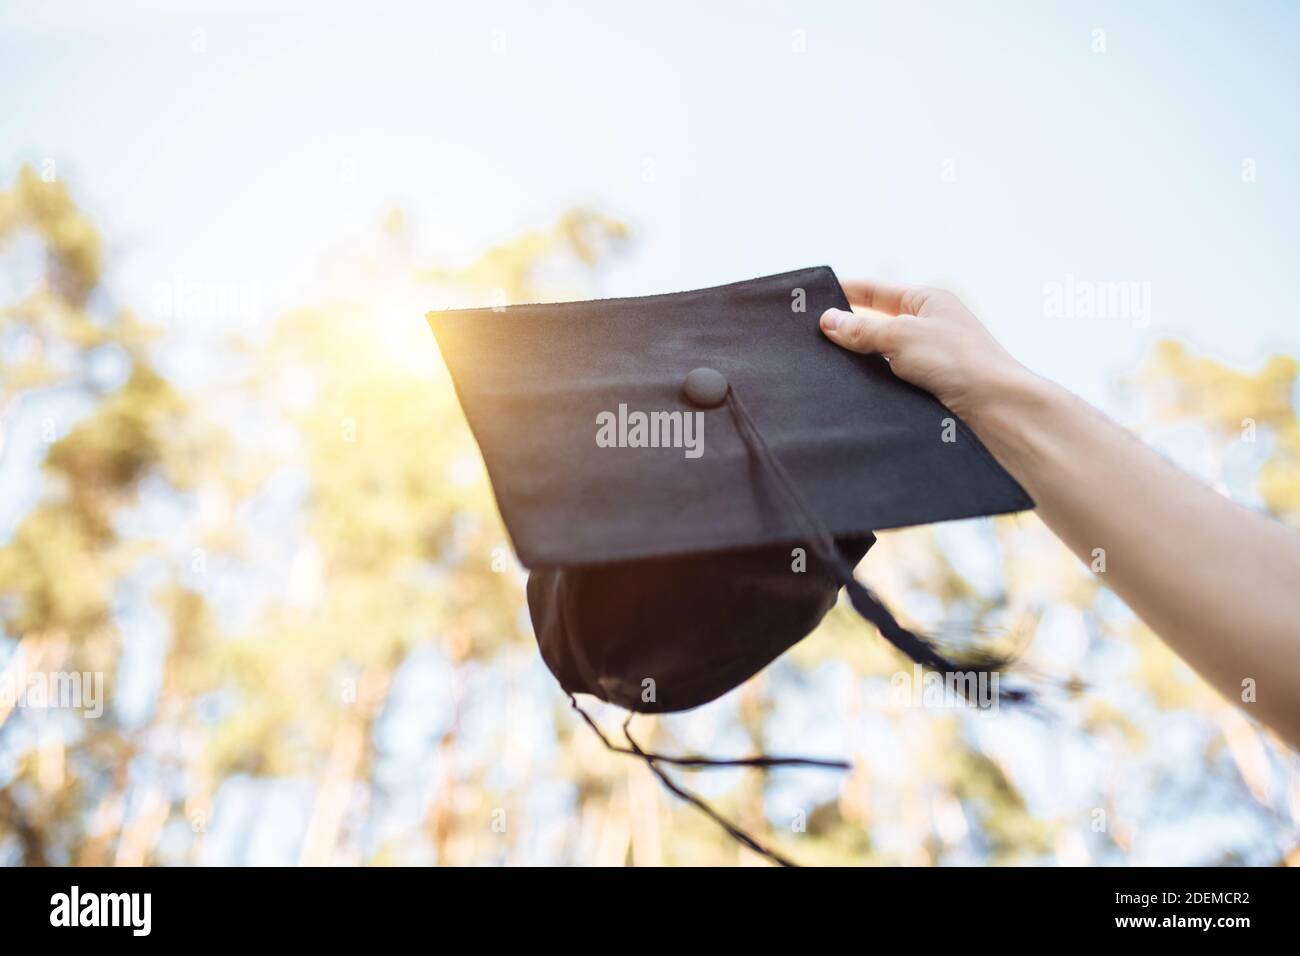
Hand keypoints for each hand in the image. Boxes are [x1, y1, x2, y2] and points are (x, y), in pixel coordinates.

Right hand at [820, 280, 1029, 418]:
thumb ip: (861, 329)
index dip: (846, 291)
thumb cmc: (958, 362)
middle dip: (847, 330)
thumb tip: (827, 321)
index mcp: (928, 302)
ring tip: (823, 366)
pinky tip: (851, 391)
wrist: (997, 411)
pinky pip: (889, 381)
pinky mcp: (927, 389)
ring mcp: (928, 359)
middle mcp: (929, 327)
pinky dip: (872, 384)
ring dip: (859, 362)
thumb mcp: (901, 336)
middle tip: (809, 336)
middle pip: (876, 324)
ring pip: (881, 356)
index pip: (877, 291)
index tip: (813, 296)